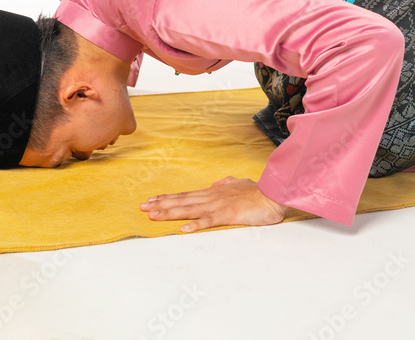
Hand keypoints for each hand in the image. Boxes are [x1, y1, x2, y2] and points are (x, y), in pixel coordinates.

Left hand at [140, 176, 286, 232]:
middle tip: (142, 207)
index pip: (185, 195)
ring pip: (189, 210)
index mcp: (213, 192)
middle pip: (181, 201)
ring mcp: (218, 206)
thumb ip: (226, 184)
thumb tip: (216, 184)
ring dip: (170, 213)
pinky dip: (195, 225)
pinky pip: (208, 222)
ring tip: (153, 215)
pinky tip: (182, 229)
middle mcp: (211, 197)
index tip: (152, 199)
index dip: (168, 198)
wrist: (272, 194)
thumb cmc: (257, 191)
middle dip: (161, 204)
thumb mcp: (238, 184)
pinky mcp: (227, 215)